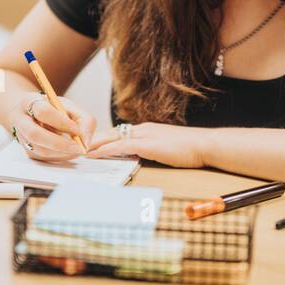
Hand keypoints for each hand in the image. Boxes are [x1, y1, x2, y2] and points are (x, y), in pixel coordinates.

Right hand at [9, 93, 96, 163]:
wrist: (33, 114)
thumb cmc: (53, 109)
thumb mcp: (70, 107)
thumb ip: (83, 120)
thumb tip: (86, 141)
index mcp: (29, 102)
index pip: (43, 112)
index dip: (61, 122)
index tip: (76, 130)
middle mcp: (21, 120)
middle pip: (35, 134)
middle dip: (60, 144)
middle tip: (79, 148)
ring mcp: (22, 138)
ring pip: (40, 150)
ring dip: (63, 153)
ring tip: (78, 149)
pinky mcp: (27, 152)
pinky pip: (45, 159)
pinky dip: (61, 157)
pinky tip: (69, 151)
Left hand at [86, 122, 206, 168]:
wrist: (206, 145)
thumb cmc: (193, 149)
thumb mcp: (170, 147)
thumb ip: (157, 149)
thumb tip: (149, 156)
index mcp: (148, 129)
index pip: (121, 132)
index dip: (105, 138)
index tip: (91, 143)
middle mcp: (143, 128)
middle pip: (112, 133)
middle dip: (94, 139)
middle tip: (78, 145)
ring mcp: (145, 135)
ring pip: (113, 138)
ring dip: (95, 144)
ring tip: (80, 150)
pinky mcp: (147, 144)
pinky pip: (121, 146)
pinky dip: (106, 150)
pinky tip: (95, 154)